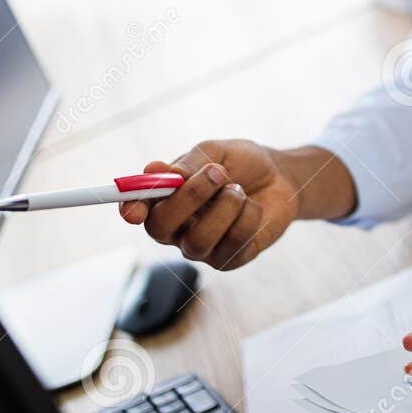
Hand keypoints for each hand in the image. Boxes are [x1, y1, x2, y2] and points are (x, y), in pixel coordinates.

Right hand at [118, 140, 351, 268]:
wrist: (281, 177)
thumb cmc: (240, 163)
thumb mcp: (214, 153)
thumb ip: (186, 164)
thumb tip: (153, 170)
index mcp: (165, 200)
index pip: (136, 210)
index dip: (131, 210)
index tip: (135, 209)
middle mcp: (177, 228)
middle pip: (160, 229)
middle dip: (189, 198)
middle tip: (217, 172)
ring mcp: (202, 248)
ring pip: (197, 242)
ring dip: (224, 208)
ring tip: (239, 189)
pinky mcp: (229, 260)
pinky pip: (233, 244)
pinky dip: (247, 217)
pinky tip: (253, 206)